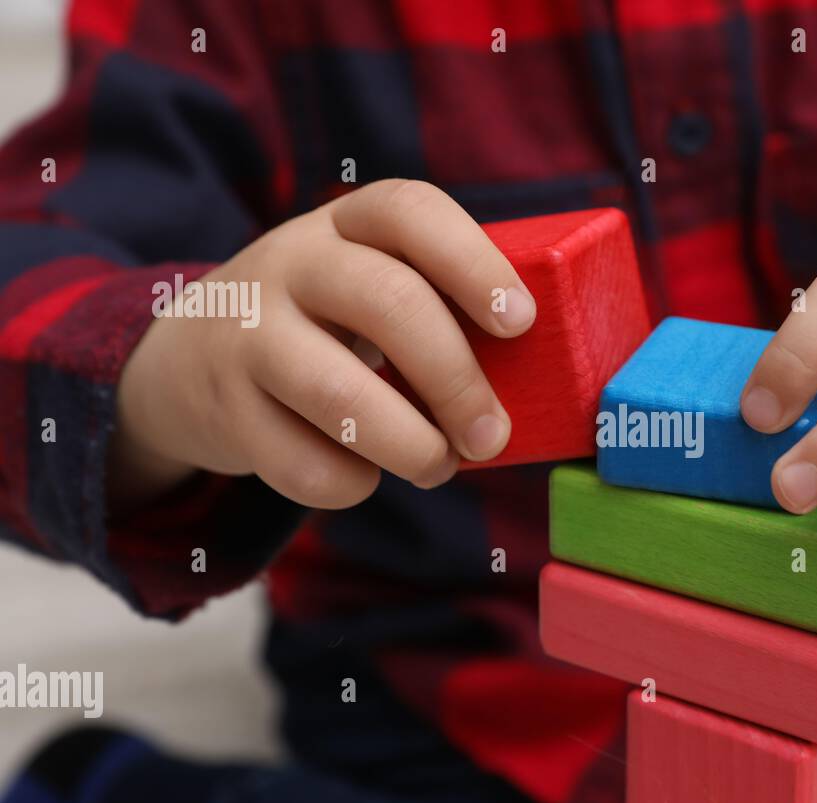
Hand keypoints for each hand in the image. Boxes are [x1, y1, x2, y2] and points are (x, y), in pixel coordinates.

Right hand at [110, 179, 534, 510]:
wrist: (186, 361)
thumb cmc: (325, 326)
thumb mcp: (364, 283)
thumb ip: (434, 305)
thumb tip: (535, 378)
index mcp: (346, 223)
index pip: (411, 211)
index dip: (474, 263)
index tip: (521, 323)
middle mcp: (292, 263)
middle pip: (392, 304)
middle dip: (458, 381)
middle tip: (492, 436)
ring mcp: (249, 333)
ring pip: (341, 393)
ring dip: (412, 446)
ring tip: (440, 466)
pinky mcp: (225, 408)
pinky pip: (303, 463)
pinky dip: (351, 484)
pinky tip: (362, 474)